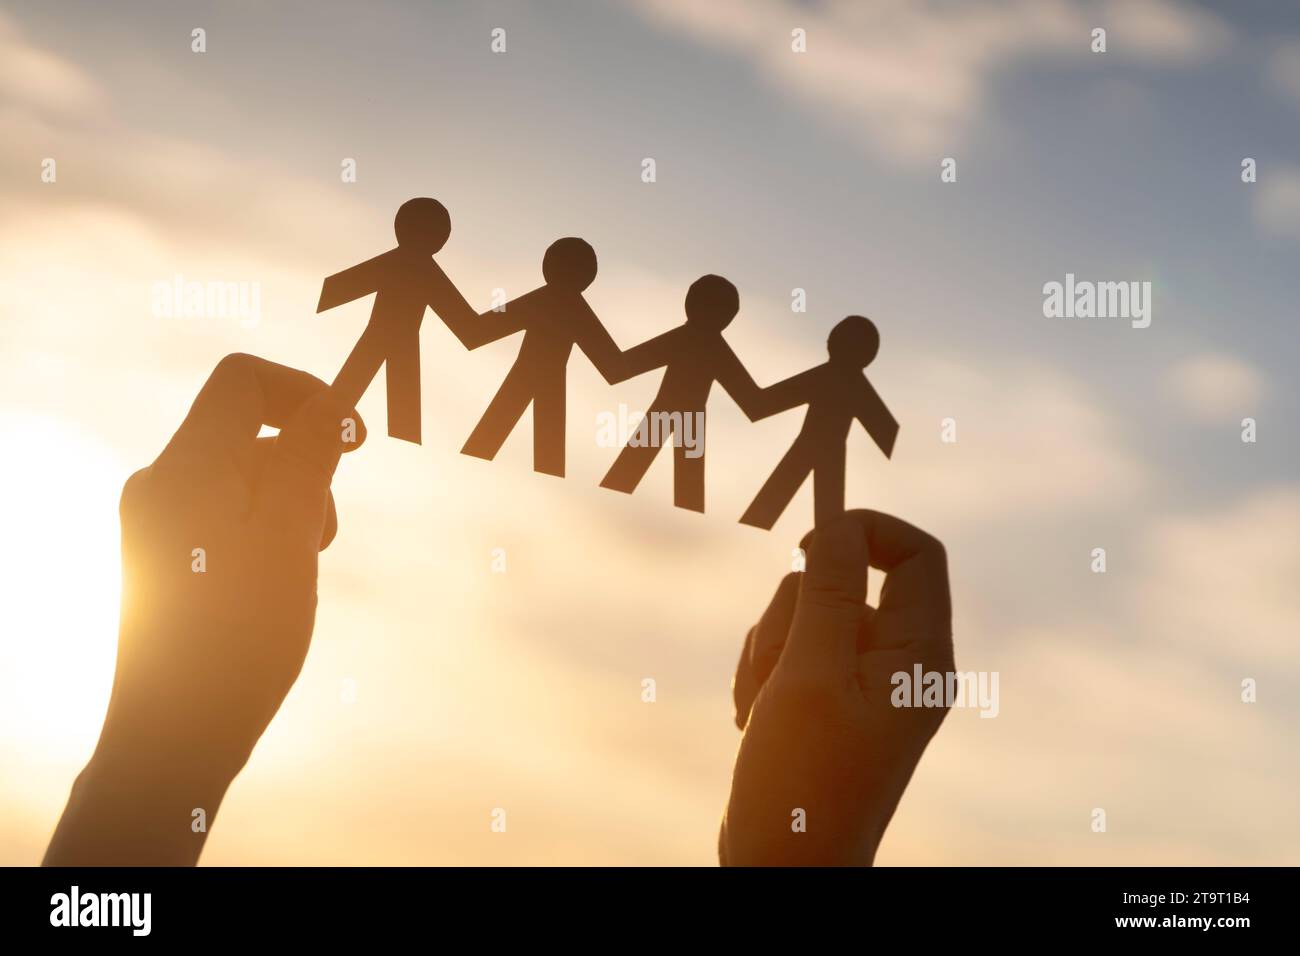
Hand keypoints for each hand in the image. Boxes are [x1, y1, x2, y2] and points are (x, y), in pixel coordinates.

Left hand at [44, 354, 363, 864]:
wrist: (174, 735)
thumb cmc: (236, 640)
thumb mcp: (290, 538)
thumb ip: (307, 458)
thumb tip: (328, 404)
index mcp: (184, 469)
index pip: (243, 380)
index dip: (306, 393)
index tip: (356, 443)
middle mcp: (159, 484)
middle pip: (248, 431)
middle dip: (305, 470)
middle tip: (319, 540)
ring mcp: (157, 520)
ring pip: (245, 476)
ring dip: (291, 507)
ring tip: (299, 570)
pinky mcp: (166, 554)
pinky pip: (227, 512)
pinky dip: (267, 532)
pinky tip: (275, 586)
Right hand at [721, 511, 952, 865]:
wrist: (783, 866)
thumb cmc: (801, 781)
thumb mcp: (808, 674)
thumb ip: (826, 593)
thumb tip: (838, 525)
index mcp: (919, 656)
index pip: (915, 553)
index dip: (862, 531)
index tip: (805, 544)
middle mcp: (900, 664)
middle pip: (844, 582)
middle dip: (792, 613)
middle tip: (782, 672)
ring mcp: (862, 684)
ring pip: (805, 614)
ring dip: (770, 650)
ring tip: (767, 707)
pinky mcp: (827, 699)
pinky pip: (788, 649)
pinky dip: (763, 673)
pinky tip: (757, 718)